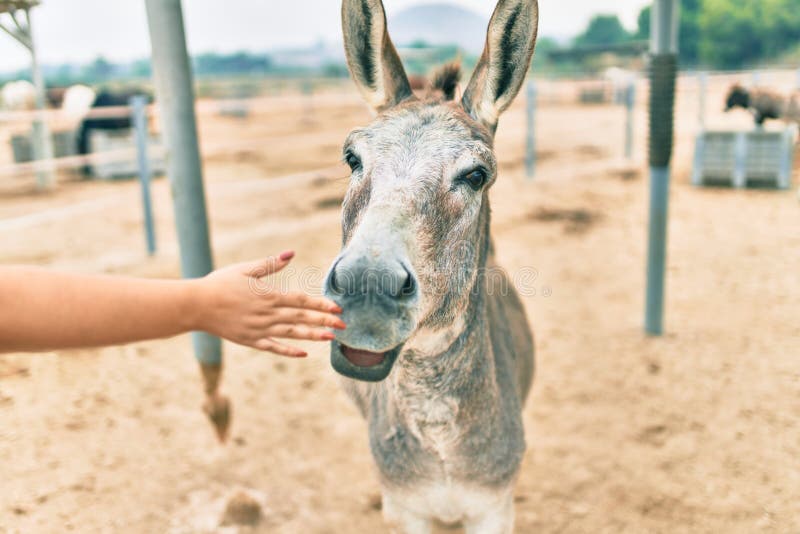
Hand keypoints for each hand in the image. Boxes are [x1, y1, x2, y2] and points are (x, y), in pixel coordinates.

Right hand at [193, 251, 344, 356]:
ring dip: (313, 335)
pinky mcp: (250, 341)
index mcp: (268, 295)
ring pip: (292, 333)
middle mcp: (267, 314)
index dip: (320, 304)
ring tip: (331, 337)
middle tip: (344, 324)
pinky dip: (289, 350)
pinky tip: (304, 353)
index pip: (301, 300)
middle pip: (301, 317)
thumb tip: (291, 253)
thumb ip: (269, 264)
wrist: (196, 305)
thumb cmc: (220, 283)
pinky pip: (274, 347)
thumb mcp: (245, 269)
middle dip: (324, 320)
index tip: (337, 307)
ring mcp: (259, 329)